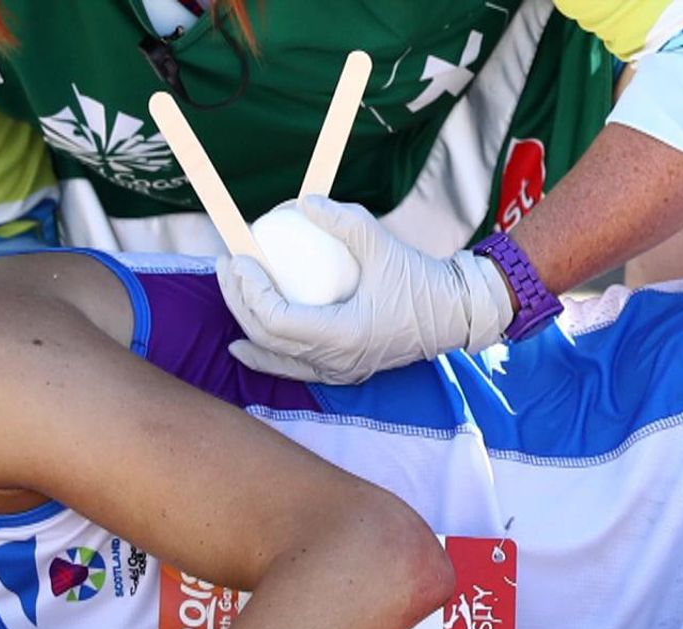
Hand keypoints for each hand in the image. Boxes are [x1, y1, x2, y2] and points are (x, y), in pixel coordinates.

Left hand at [215, 195, 513, 384]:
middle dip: (239, 302)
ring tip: (230, 296)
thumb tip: (303, 201)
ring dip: (247, 327)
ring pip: (276, 358)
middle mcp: (336, 362)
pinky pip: (293, 367)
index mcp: (344, 336)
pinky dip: (266, 354)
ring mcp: (338, 372)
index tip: (239, 258)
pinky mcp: (341, 371)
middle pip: (268, 339)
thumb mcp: (383, 245)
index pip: (279, 320)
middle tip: (227, 265)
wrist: (454, 315)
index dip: (251, 292)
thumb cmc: (422, 280)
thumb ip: (343, 222)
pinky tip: (244, 342)